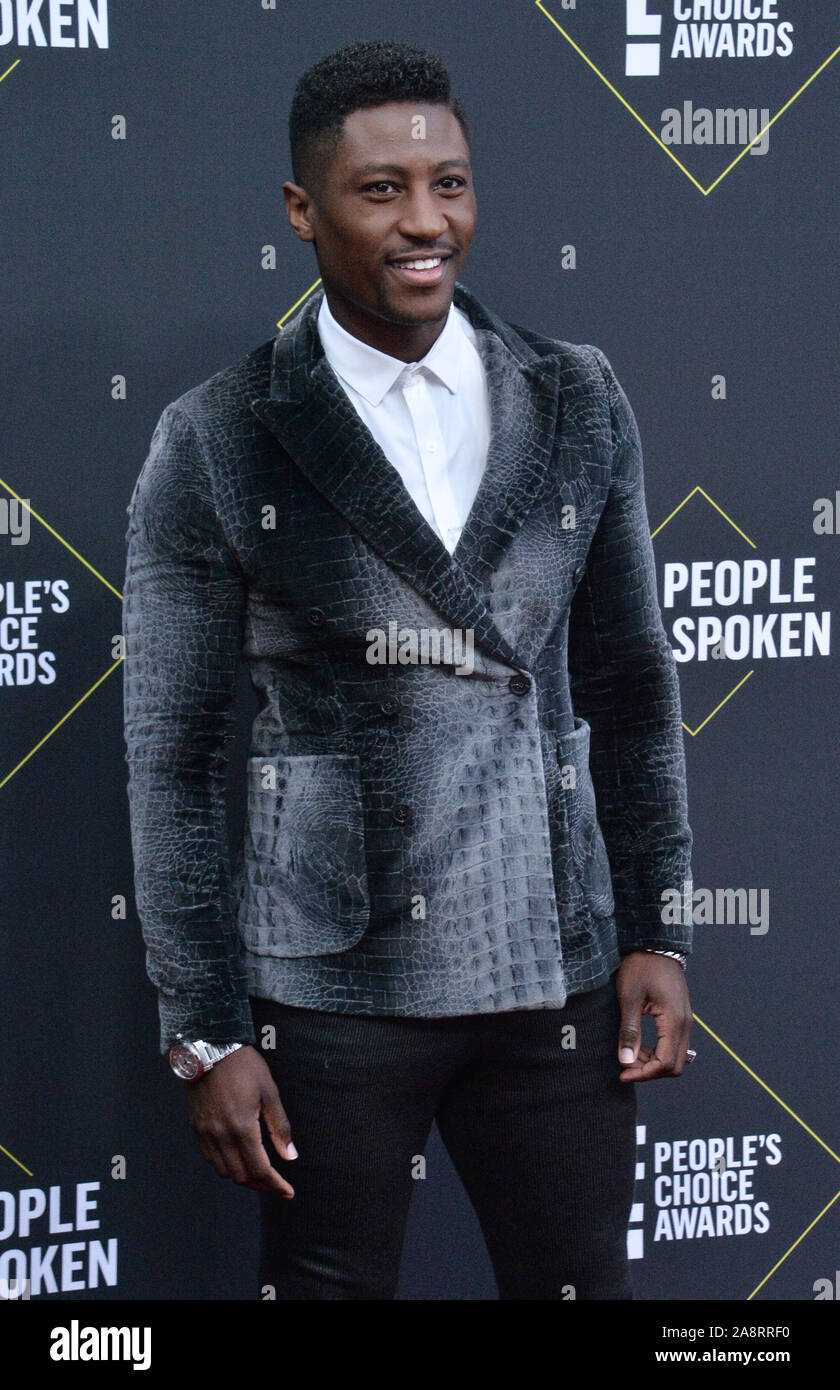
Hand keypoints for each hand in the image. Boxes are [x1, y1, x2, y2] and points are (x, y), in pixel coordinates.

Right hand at [186, 1045, 296, 1194]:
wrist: (210, 1048)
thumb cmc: (244, 1067)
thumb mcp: (269, 1092)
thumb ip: (280, 1127)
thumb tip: (289, 1156)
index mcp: (242, 1127)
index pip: (260, 1169)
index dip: (276, 1185)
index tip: (288, 1191)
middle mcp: (221, 1135)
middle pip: (241, 1176)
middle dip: (261, 1184)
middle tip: (276, 1183)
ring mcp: (205, 1133)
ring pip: (223, 1171)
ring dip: (242, 1177)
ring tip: (259, 1173)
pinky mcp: (196, 1128)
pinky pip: (210, 1158)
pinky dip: (225, 1165)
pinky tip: (238, 1158)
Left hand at [616, 952, 693, 1082]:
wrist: (655, 945)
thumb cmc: (641, 967)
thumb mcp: (630, 998)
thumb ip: (629, 1031)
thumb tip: (626, 1060)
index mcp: (675, 1021)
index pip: (665, 1062)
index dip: (644, 1074)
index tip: (623, 1074)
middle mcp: (685, 1024)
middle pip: (675, 1065)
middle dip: (650, 1072)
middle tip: (626, 1068)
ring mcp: (685, 1021)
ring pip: (675, 1057)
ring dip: (654, 1063)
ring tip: (630, 1057)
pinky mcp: (680, 1017)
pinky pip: (674, 1045)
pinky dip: (658, 1053)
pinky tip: (640, 1048)